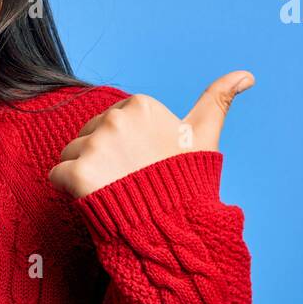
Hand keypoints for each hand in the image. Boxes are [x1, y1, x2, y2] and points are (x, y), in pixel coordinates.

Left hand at [48, 71, 253, 198]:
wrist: (173, 228)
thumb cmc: (188, 182)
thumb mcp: (204, 137)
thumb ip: (218, 101)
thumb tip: (246, 74)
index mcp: (141, 105)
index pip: (112, 121)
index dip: (124, 147)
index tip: (144, 164)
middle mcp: (115, 119)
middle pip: (89, 135)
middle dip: (103, 157)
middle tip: (130, 180)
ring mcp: (95, 145)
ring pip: (71, 154)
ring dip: (85, 174)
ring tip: (115, 191)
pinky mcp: (77, 172)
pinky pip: (56, 175)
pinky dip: (69, 190)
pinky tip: (95, 199)